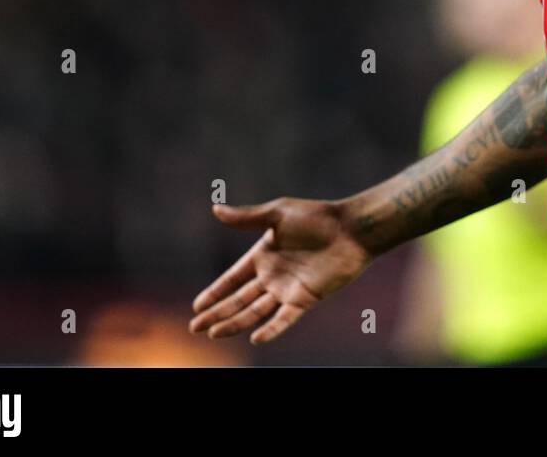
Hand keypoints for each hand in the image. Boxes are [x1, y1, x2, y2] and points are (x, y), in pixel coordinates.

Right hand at [189, 197, 372, 343]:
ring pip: (255, 311)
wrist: (350, 229)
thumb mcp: (277, 214)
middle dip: (217, 313)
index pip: (233, 278)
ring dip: (235, 323)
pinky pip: (285, 318)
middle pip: (239, 299)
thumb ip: (247, 217)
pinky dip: (272, 328)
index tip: (197, 306)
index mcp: (263, 255)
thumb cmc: (316, 217)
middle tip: (195, 327)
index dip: (215, 292)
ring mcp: (288, 289)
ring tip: (214, 333)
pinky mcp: (305, 298)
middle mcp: (272, 275)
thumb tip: (215, 208)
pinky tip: (256, 337)